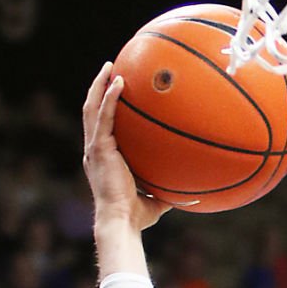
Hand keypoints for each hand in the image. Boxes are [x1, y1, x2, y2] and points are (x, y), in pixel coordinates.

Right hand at [82, 63, 168, 231]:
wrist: (121, 221)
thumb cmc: (136, 216)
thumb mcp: (157, 199)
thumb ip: (169, 190)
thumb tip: (194, 194)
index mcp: (104, 158)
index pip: (102, 126)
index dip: (104, 108)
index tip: (115, 91)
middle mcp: (95, 150)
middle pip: (92, 111)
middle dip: (98, 88)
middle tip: (109, 69)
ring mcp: (95, 148)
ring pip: (91, 108)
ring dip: (99, 85)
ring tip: (109, 66)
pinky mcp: (99, 149)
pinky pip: (103, 116)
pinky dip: (109, 98)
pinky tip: (119, 82)